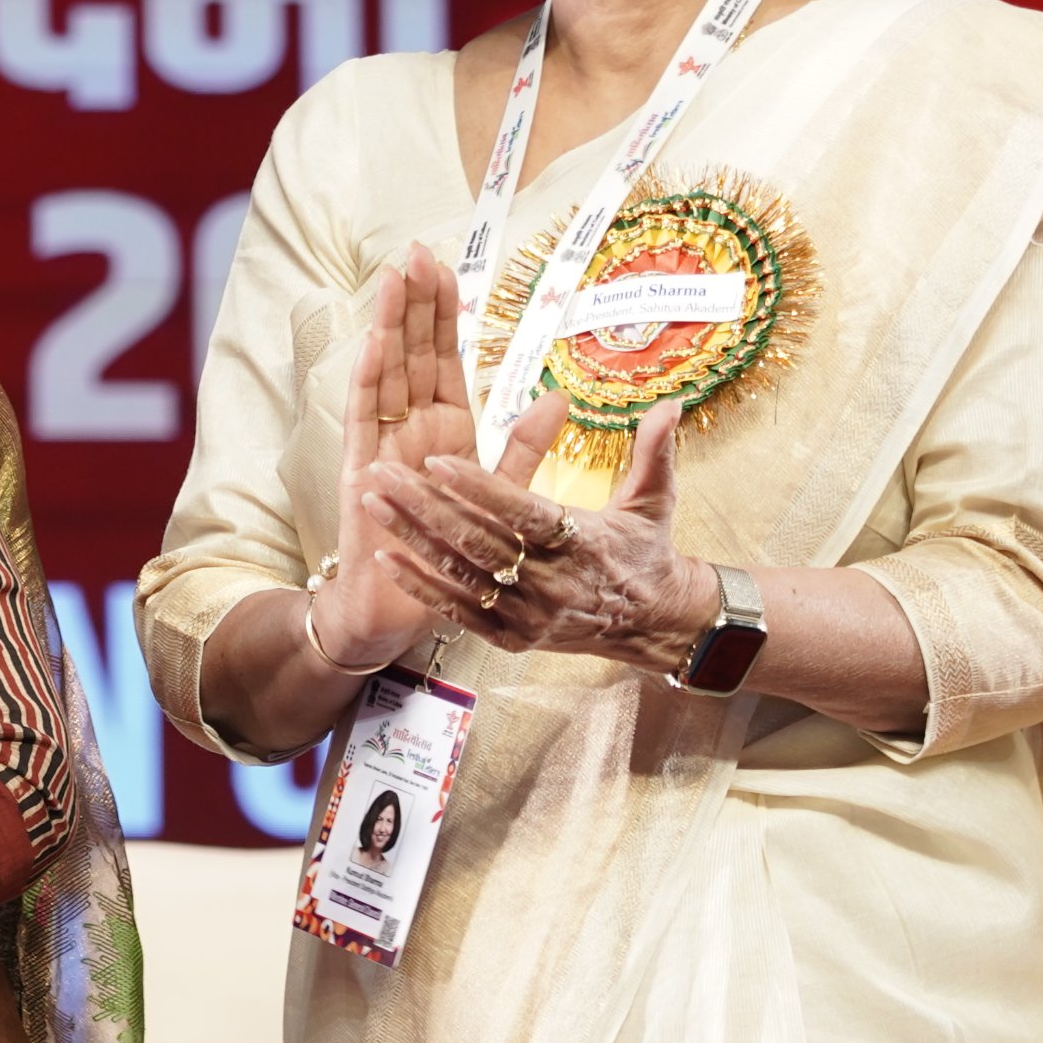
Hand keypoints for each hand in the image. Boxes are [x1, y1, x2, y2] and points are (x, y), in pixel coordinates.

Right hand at [319, 244, 490, 673]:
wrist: (399, 613)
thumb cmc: (452, 561)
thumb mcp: (510, 500)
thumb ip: (527, 448)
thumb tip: (562, 397)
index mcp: (449, 435)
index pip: (446, 361)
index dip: (446, 314)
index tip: (445, 264)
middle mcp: (412, 434)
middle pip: (411, 355)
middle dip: (413, 302)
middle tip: (414, 249)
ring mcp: (383, 449)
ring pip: (387, 373)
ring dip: (390, 326)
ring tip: (394, 278)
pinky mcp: (362, 474)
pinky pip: (365, 420)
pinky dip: (369, 381)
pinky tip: (376, 343)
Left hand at [359, 395, 715, 675]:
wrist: (653, 623)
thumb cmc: (646, 552)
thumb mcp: (655, 501)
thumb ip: (655, 452)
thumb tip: (671, 404)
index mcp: (583, 543)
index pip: (522, 513)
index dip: (478, 489)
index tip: (437, 461)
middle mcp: (552, 583)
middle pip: (478, 542)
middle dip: (424, 506)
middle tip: (381, 473)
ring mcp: (528, 615)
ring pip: (460, 573)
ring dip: (411, 538)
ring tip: (371, 504)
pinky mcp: (511, 638)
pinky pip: (457, 611)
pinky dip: (421, 585)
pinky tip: (386, 557)